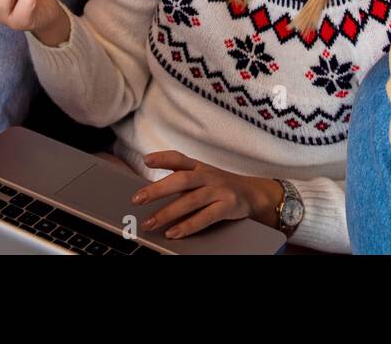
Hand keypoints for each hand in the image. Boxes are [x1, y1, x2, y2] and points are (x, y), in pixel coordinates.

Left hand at [130, 150, 282, 238]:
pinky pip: (206, 217)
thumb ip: (180, 180)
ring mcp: (218, 190)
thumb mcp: (202, 176)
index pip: (180, 158)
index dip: (163, 158)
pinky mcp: (227, 206)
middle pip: (181, 180)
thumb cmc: (220, 186)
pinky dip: (188, 225)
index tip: (147, 160)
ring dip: (168, 212)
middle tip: (137, 199)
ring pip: (191, 200)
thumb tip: (150, 191)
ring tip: (151, 222)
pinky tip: (174, 232)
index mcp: (199, 167)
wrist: (253, 194)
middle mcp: (208, 176)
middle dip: (158, 189)